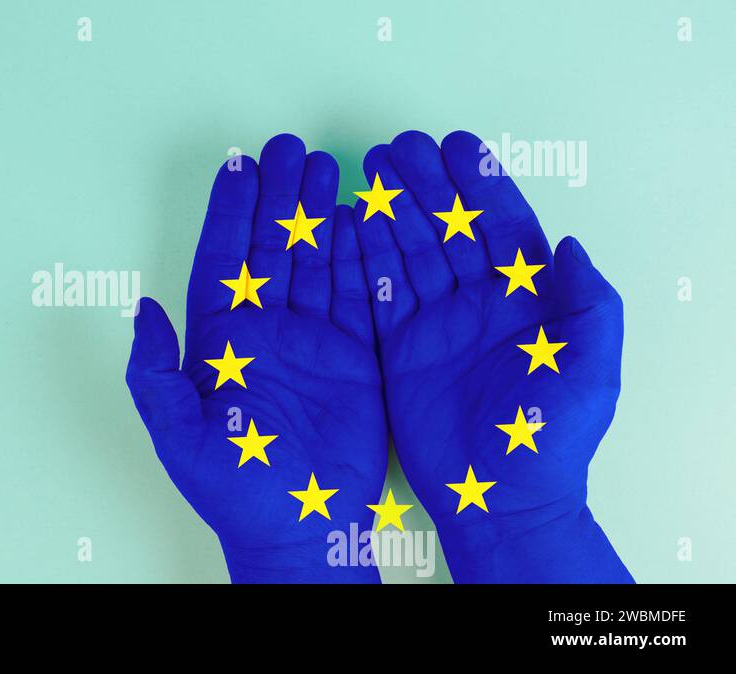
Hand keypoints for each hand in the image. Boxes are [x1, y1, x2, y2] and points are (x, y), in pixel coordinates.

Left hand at [126, 134, 387, 582]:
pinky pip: (355, 296)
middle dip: (277, 198)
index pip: (221, 263)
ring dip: (317, 215)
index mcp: (219, 345)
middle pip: (268, 250)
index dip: (228, 215)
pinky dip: (358, 256)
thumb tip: (139, 310)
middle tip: (288, 148)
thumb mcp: (179, 436)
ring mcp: (309, 344)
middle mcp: (263, 335)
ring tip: (326, 167)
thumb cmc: (233, 491)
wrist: (298, 530)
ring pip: (312, 263)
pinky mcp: (351, 359)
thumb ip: (155, 374)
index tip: (238, 167)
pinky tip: (360, 218)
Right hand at [351, 130, 631, 582]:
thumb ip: (589, 304)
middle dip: (423, 184)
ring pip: (410, 252)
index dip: (479, 184)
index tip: (457, 146)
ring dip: (390, 210)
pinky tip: (351, 225)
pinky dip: (363, 260)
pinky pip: (379, 295)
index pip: (501, 226)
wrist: (501, 496)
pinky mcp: (400, 349)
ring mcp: (436, 325)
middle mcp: (478, 304)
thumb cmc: (551, 440)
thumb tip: (569, 246)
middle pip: (447, 228)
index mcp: (527, 300)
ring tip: (369, 171)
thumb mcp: (591, 370)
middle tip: (398, 148)